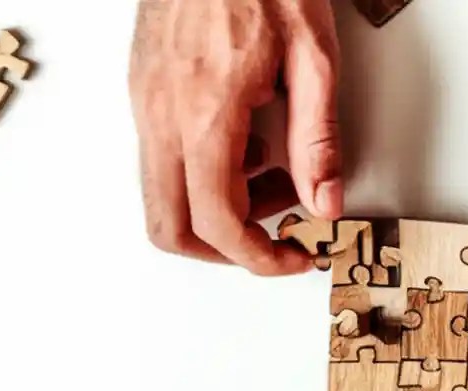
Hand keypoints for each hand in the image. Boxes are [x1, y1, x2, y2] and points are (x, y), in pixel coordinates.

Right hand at [130, 0, 342, 273]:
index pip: (218, 221)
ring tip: (274, 175)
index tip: (296, 256)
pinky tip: (248, 141)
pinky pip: (160, 158)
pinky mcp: (143, 88)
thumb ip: (318, 138)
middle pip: (169, 227)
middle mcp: (161, 114)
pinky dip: (202, 174)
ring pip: (159, 196)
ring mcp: (144, 101)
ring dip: (215, 210)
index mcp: (205, 113)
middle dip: (224, 251)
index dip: (260, 258)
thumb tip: (324, 202)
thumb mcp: (314, 56)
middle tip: (276, 237)